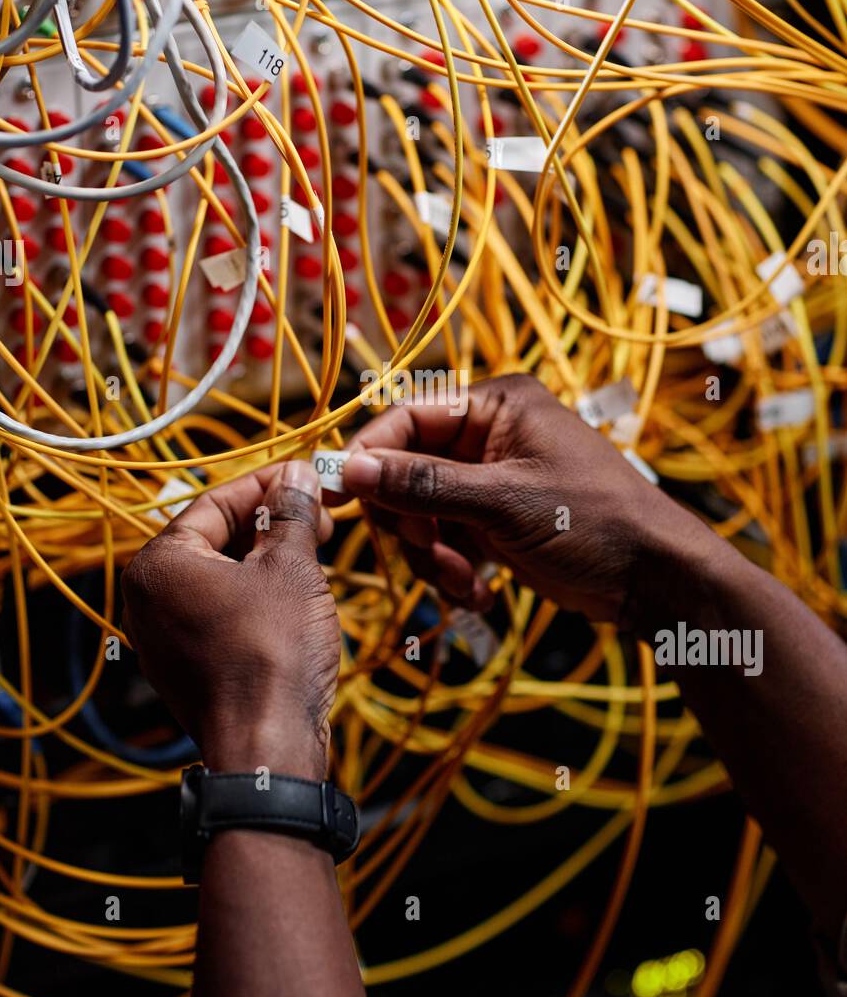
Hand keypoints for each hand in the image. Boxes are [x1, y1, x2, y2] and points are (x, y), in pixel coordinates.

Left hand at [122, 461, 338, 778]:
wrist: (268, 747)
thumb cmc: (272, 653)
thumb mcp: (291, 567)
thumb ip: (291, 513)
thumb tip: (298, 476)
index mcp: (159, 564)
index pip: (216, 502)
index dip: (269, 484)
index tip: (309, 476)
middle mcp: (150, 600)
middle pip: (217, 538)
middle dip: (271, 523)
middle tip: (321, 515)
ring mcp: (166, 639)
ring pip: (223, 577)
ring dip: (270, 559)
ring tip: (317, 550)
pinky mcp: (190, 670)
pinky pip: (223, 614)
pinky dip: (259, 597)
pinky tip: (300, 595)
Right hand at [341, 373, 706, 624]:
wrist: (654, 578)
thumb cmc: (596, 521)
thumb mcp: (505, 502)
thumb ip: (425, 484)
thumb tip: (352, 468)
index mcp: (497, 404)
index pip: (406, 417)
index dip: (372, 457)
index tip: (343, 498)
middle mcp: (488, 435)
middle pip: (406, 470)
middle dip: (411, 522)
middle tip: (428, 554)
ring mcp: (489, 480)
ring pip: (420, 513)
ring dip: (433, 555)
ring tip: (465, 582)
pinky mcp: (493, 521)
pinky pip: (445, 540)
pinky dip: (452, 569)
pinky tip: (479, 592)